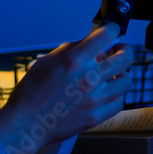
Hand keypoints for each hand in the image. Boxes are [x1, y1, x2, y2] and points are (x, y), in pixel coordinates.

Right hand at [0, 23, 132, 153]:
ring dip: (122, 75)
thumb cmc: (31, 92)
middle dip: (125, 50)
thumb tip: (89, 42)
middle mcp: (89, 78)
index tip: (113, 31)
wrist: (26, 123)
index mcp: (75, 60)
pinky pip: (119, 103)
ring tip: (114, 75)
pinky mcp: (96, 116)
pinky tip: (107, 94)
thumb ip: (71, 50)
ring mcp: (95, 99)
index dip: (113, 30)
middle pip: (125, 58)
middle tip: (121, 51)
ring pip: (126, 81)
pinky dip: (116, 96)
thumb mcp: (46, 62)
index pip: (106, 36)